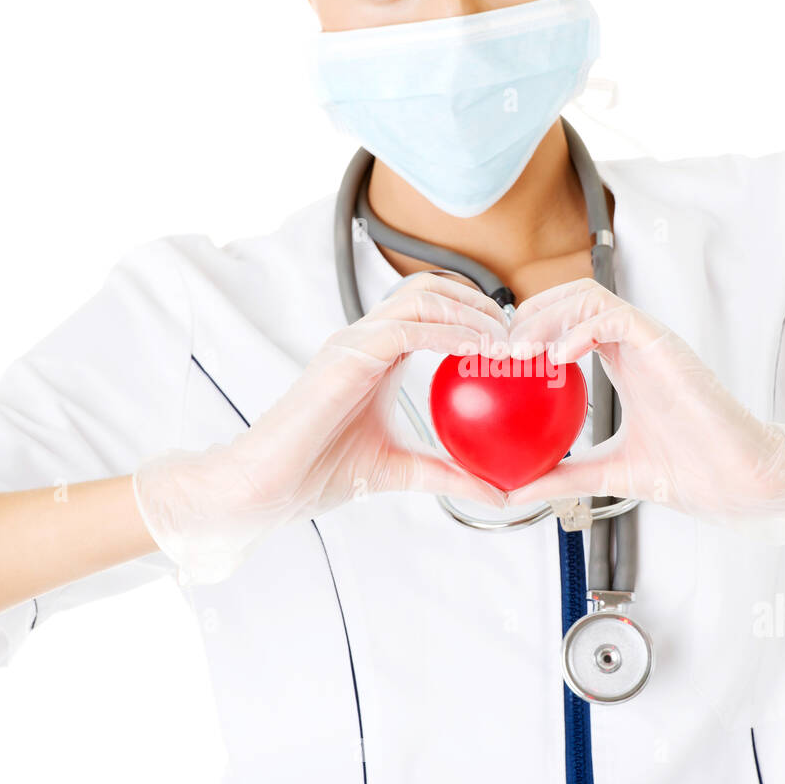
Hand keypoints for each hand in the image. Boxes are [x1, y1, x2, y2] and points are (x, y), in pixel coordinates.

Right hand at [134, 274, 508, 584]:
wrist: (266, 487)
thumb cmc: (319, 475)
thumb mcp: (400, 470)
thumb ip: (447, 473)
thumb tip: (498, 494)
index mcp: (376, 355)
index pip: (431, 309)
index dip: (474, 315)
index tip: (513, 344)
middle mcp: (364, 339)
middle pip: (430, 288)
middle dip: (479, 303)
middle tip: (517, 336)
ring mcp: (353, 342)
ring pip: (421, 297)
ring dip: (470, 313)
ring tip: (505, 343)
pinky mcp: (346, 355)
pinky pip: (405, 329)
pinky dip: (448, 334)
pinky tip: (480, 354)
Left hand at [506, 279, 784, 542]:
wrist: (735, 479)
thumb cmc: (687, 472)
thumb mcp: (606, 473)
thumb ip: (562, 475)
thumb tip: (514, 492)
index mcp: (620, 363)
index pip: (563, 324)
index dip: (525, 332)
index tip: (494, 363)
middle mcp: (631, 344)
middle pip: (566, 299)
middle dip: (525, 316)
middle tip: (495, 352)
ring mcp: (648, 339)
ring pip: (585, 296)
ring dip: (545, 316)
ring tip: (518, 352)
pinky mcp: (662, 342)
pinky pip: (612, 315)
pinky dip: (579, 328)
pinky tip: (556, 359)